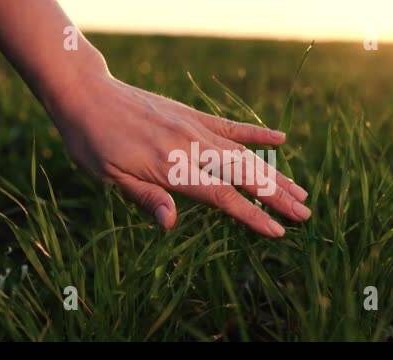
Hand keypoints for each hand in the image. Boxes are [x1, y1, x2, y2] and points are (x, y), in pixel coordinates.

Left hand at [52, 72, 310, 237]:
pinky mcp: (192, 116)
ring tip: (300, 190)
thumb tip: (170, 224)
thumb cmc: (93, 142)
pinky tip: (280, 138)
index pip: (223, 197)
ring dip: (274, 173)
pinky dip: (256, 133)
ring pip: (245, 155)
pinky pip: (231, 126)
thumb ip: (146, 198)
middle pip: (244, 176)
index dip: (253, 216)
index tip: (279, 231)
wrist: (87, 94)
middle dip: (277, 197)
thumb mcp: (110, 176)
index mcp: (172, 168)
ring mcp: (195, 129)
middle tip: (305, 214)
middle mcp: (191, 148)